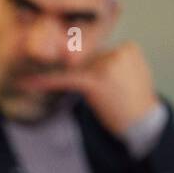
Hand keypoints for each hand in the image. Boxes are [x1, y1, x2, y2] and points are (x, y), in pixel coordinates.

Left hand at [27, 42, 158, 136]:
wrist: (144, 124)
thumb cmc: (133, 105)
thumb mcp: (127, 77)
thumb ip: (107, 67)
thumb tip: (81, 66)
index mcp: (128, 48)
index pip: (94, 52)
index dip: (78, 64)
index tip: (63, 70)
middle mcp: (118, 52)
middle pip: (83, 58)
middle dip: (67, 69)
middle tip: (47, 80)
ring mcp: (108, 65)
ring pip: (74, 68)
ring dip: (56, 75)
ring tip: (31, 81)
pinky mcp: (96, 81)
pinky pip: (67, 79)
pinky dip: (47, 81)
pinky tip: (28, 83)